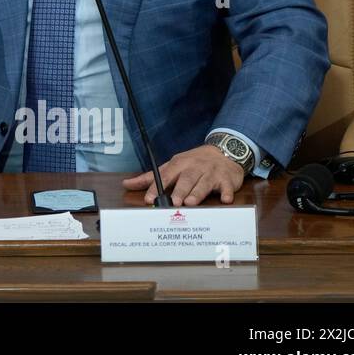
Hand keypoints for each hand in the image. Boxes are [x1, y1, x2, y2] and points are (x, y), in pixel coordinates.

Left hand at [122, 143, 245, 205]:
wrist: (224, 151)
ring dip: (198, 193)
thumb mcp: (172, 166)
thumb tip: (126, 184)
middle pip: (186, 179)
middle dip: (179, 191)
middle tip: (174, 203)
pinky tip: (225, 199)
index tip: (149, 199)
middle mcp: (194, 167)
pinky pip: (227, 186)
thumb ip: (150, 177)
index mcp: (178, 164)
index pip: (165, 176)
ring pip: (204, 182)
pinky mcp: (227, 179)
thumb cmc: (193, 162)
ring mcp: (211, 172)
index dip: (156, 187)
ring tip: (191, 203)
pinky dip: (227, 192)